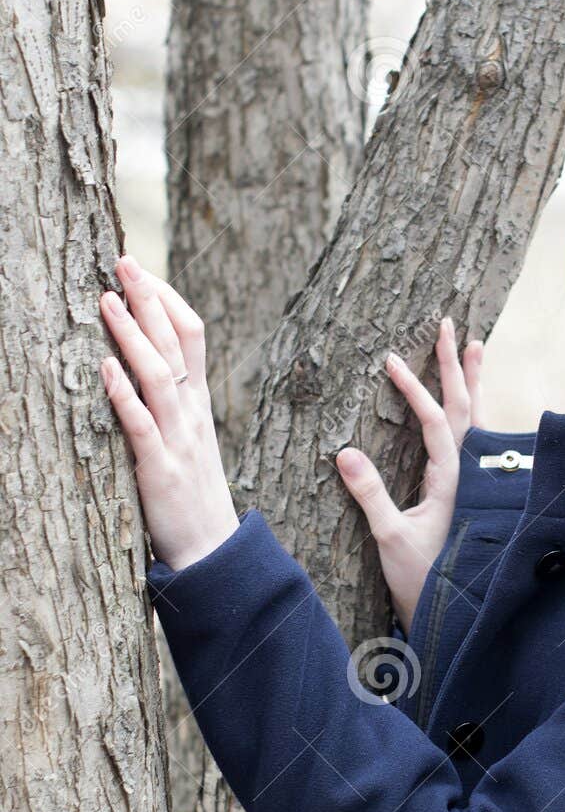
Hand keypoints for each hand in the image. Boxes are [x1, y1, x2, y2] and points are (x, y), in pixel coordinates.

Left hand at [98, 255, 239, 572]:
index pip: (192, 335)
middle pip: (175, 344)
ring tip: (106, 301)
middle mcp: (192, 412)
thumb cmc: (192, 492)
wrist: (211, 550)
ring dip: (131, 336)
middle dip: (148, 299)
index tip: (140, 268)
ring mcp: (179, 440)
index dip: (167, 298)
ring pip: (158, 376)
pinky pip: (142, 426)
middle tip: (123, 261)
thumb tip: (142, 359)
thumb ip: (171, 398)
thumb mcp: (189, 436)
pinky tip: (106, 368)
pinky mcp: (161, 470)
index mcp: (198, 401)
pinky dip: (124, 395)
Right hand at [336, 317, 483, 636]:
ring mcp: (473, 483)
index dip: (414, 388)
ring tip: (476, 347)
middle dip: (456, 367)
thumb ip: (370, 494)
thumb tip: (344, 452)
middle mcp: (468, 475)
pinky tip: (474, 406)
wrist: (453, 615)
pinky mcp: (470, 494)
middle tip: (452, 326)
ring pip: (476, 421)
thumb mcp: (391, 538)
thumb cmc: (422, 580)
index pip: (433, 421)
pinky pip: (476, 442)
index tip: (391, 358)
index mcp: (452, 479)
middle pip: (464, 408)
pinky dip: (473, 414)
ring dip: (473, 384)